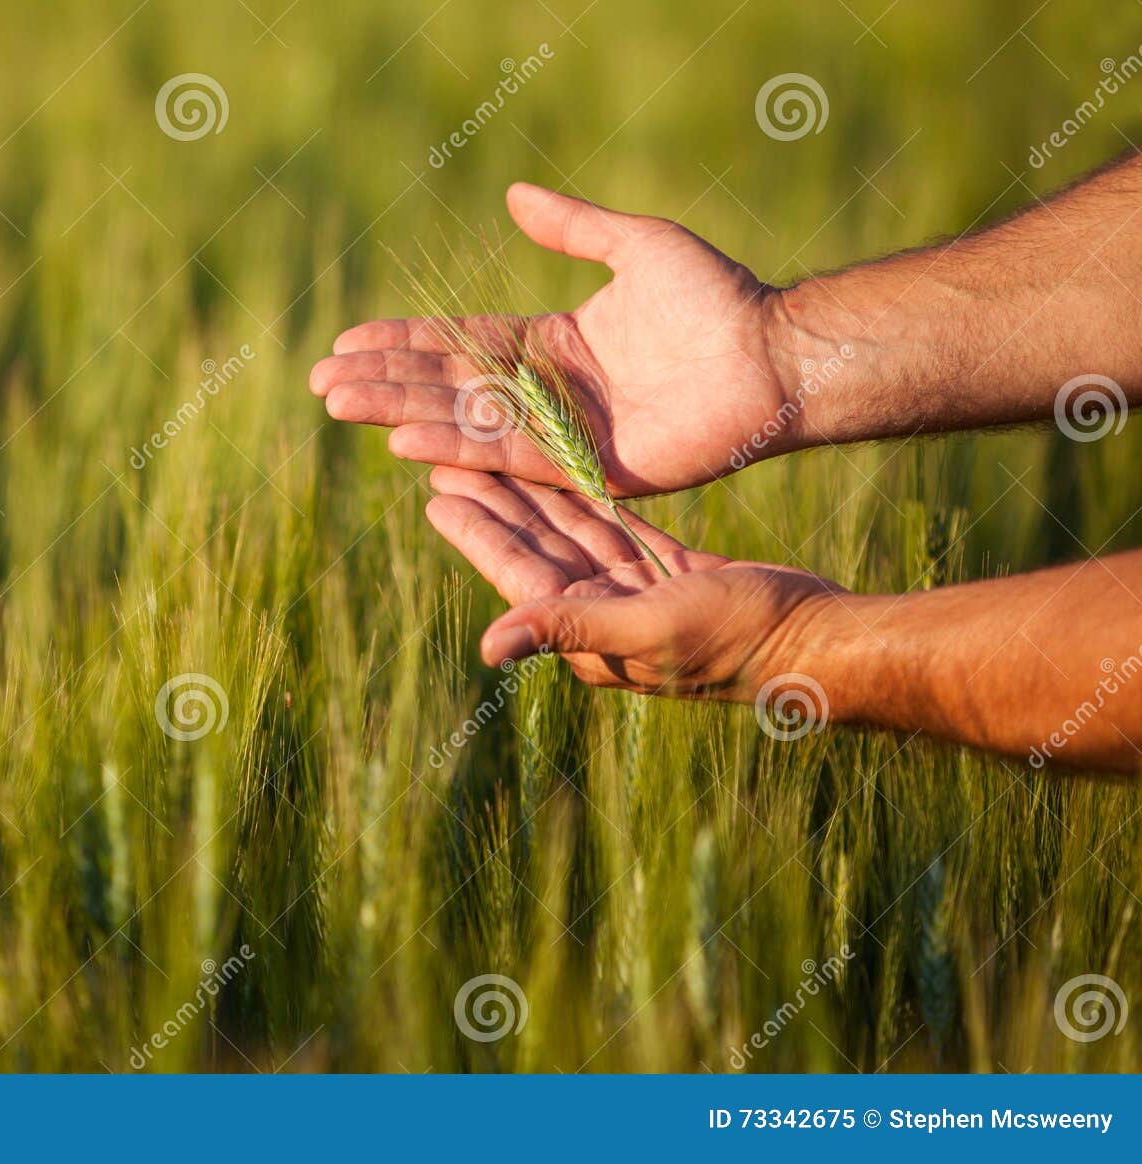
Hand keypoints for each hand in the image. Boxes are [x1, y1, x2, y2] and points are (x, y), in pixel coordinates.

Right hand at [312, 183, 793, 495]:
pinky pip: (509, 459)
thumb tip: (513, 194)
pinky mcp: (585, 470)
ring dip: (400, 414)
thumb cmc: (716, 297)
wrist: (772, 353)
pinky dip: (456, 449)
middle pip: (448, 386)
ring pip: (464, 423)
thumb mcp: (635, 245)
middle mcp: (549, 394)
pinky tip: (403, 439)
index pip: (460, 346)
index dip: (404, 343)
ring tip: (339, 404)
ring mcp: (564, 435)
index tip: (349, 340)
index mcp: (554, 346)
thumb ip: (573, 227)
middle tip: (321, 381)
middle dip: (384, 383)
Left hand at [423, 467, 843, 698]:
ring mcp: (637, 595)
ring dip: (535, 498)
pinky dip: (589, 502)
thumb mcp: (650, 627)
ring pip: (573, 534)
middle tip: (447, 458)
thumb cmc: (737, 639)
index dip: (479, 532)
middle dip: (496, 505)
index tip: (437, 491)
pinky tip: (565, 473)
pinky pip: (617, 530)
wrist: (816, 643)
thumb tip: (488, 648)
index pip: (518, 572)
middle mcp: (603, 615)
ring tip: (493, 458)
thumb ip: (571, 628)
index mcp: (588, 632)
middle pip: (538, 549)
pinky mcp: (671, 574)